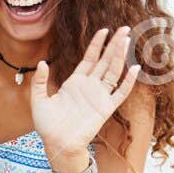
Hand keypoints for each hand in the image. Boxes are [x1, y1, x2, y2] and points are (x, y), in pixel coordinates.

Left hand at [30, 26, 140, 169]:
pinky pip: (120, 93)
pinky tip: (135, 68)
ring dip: (121, 57)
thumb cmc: (47, 124)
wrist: (56, 143)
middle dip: (114, 45)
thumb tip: (42, 63)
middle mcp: (89, 86)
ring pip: (114, 72)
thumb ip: (40, 81)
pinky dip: (128, 82)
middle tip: (125, 29)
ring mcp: (99, 96)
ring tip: (127, 41)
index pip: (89, 58)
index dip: (97, 45)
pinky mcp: (106, 108)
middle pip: (105, 61)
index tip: (104, 30)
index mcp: (74, 82)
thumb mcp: (38, 100)